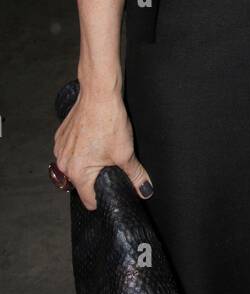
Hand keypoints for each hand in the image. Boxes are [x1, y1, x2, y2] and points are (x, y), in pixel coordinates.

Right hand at [52, 86, 152, 210]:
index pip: (90, 200)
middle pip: (82, 183)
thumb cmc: (109, 121)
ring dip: (88, 163)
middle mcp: (64, 163)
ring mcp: (60, 149)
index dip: (105, 197)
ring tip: (103, 148)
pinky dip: (82, 149)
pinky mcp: (61, 136)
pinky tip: (95, 138)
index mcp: (77, 172)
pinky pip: (72, 151)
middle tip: (112, 163)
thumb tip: (145, 190)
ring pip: (76, 166)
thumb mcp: (125, 152)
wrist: (99, 93)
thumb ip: (135, 175)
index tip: (115, 190)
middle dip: (97, 177)